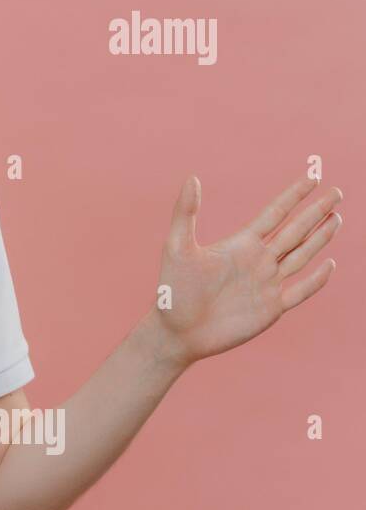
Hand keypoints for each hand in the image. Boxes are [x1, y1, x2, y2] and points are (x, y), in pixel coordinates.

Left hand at [149, 173, 342, 366]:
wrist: (177, 331)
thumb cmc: (174, 290)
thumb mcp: (177, 247)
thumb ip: (185, 213)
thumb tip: (191, 178)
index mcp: (241, 243)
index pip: (274, 213)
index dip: (293, 196)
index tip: (312, 177)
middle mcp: (258, 260)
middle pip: (295, 231)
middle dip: (316, 211)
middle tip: (337, 192)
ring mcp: (267, 284)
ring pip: (301, 256)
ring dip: (319, 238)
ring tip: (335, 218)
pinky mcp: (271, 308)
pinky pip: (300, 291)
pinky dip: (316, 279)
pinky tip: (328, 264)